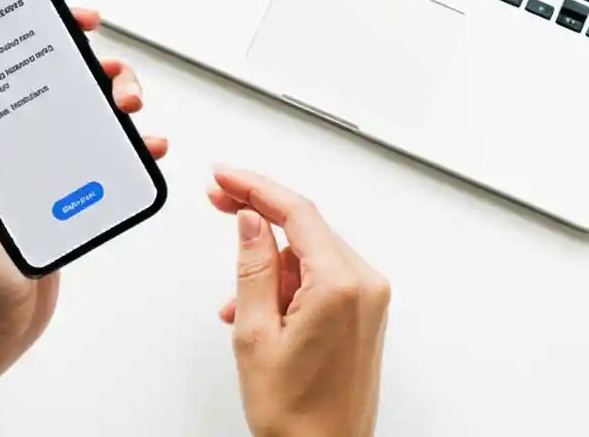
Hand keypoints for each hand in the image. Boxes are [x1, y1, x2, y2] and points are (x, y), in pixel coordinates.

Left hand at [0, 0, 167, 365]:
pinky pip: (113, 147)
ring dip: (117, 83)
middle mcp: (12, 130)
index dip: (27, 4)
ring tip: (127, 98)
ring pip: (90, 98)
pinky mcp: (75, 180)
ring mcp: (46, 154)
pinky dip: (137, 139)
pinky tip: (149, 142)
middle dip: (80, 35)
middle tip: (92, 27)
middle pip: (53, 61)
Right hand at [208, 167, 390, 436]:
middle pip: (305, 226)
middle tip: (219, 201)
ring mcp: (369, 298)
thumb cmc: (297, 414)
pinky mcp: (365, 311)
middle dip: (259, 218)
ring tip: (240, 306)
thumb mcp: (255, 333)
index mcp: (341, 285)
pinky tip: (262, 311)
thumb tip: (251, 220)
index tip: (225, 175)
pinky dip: (287, 285)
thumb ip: (252, 267)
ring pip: (309, 253)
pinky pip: (321, 276)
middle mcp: (365, 285)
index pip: (296, 212)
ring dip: (269, 267)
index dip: (255, 186)